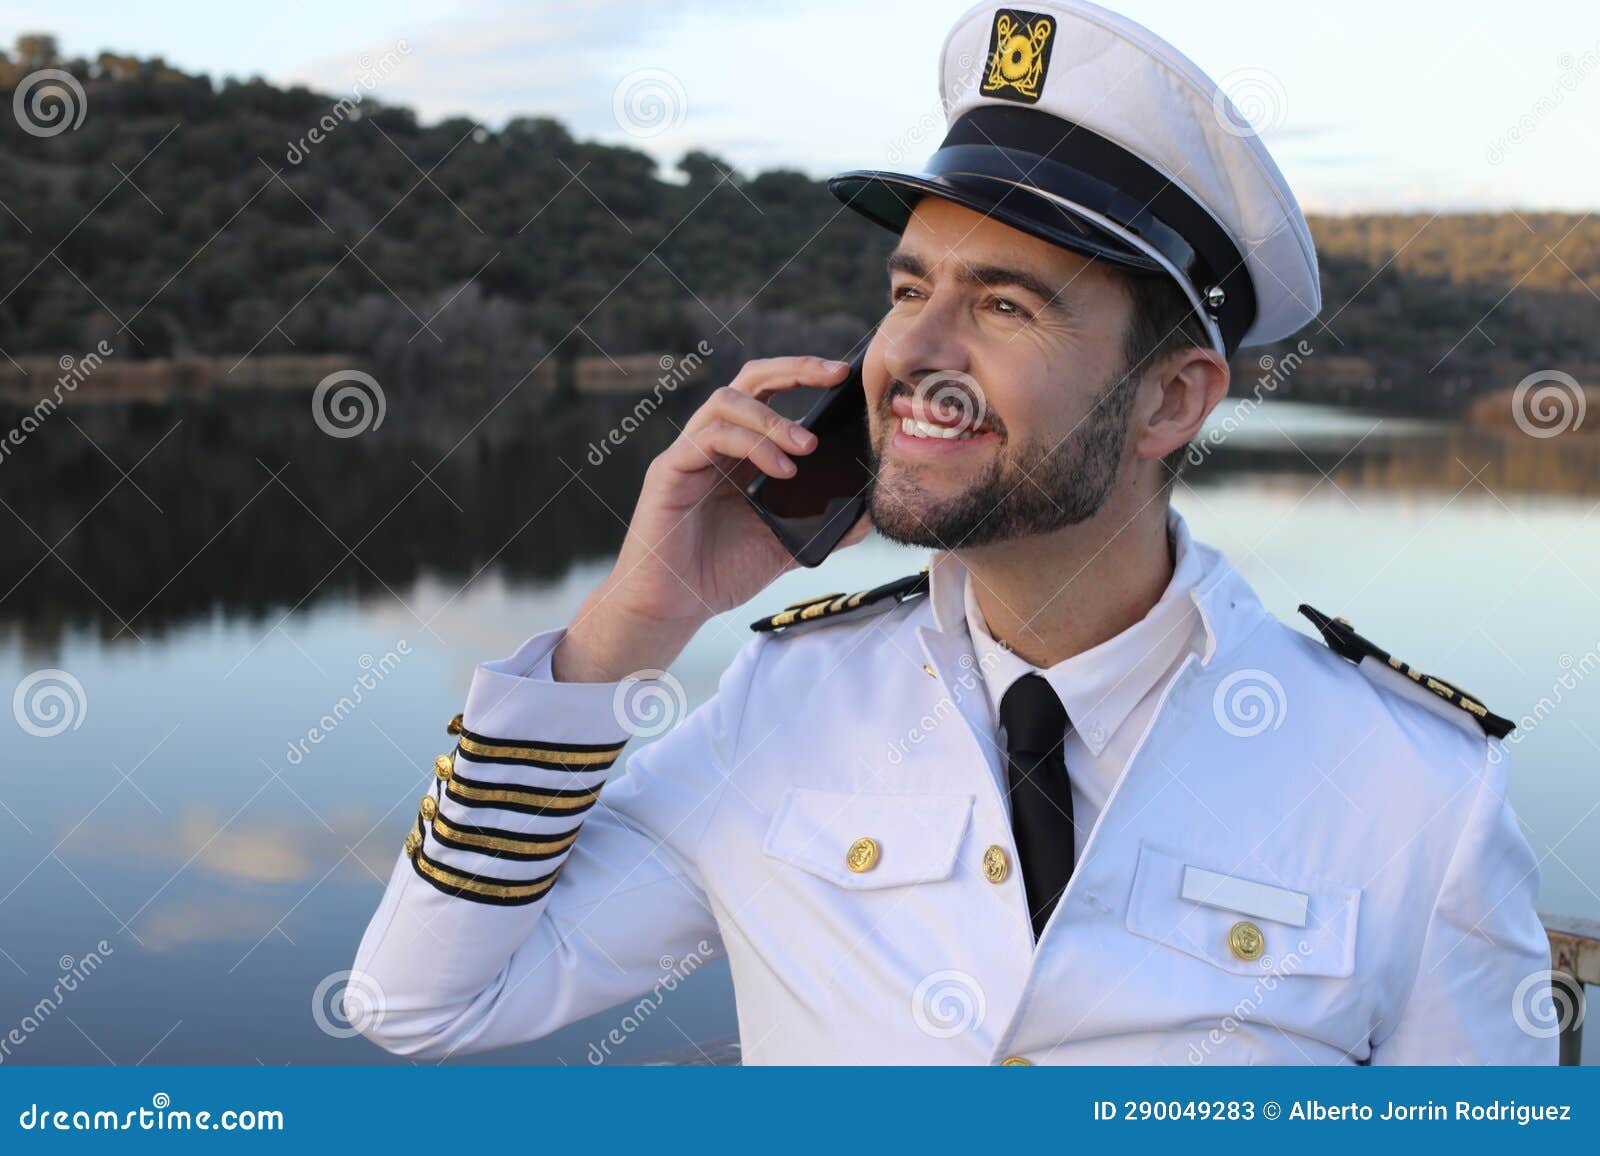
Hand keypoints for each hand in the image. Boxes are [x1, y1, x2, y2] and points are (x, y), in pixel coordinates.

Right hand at [552, 357, 873, 681]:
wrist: (673, 609)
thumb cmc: (720, 573)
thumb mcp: (786, 545)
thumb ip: (824, 526)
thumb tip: (870, 512)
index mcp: (739, 453)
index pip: (769, 393)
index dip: (803, 374)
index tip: (843, 376)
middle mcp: (712, 444)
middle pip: (748, 380)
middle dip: (794, 369)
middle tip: (834, 376)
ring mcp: (688, 455)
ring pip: (727, 402)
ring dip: (773, 419)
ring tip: (807, 447)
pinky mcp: (668, 472)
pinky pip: (708, 438)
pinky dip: (750, 445)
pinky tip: (781, 471)